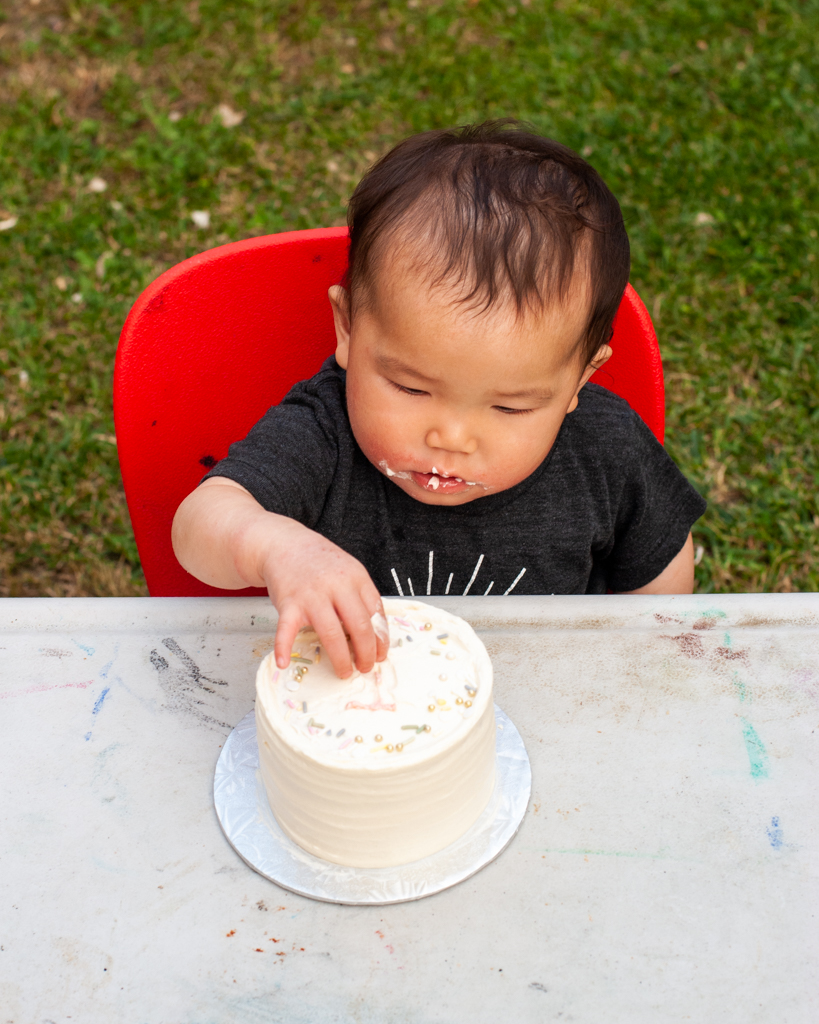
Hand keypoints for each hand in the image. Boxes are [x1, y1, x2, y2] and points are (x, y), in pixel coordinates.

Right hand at [172, 478, 387, 678]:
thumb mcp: (348, 571)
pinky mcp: (289, 603)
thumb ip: (360, 596)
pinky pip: (287, 630)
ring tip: (344, 671)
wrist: (284, 544)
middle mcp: (337, 586)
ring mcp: (312, 595)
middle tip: (366, 667)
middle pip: (360, 627)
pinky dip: (283, 648)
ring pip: (332, 634)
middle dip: (366, 653)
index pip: (376, 613)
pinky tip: (283, 662)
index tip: (381, 654)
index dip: (381, 638)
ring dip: (341, 659)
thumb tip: (375, 633)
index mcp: (356, 577)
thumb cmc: (318, 562)